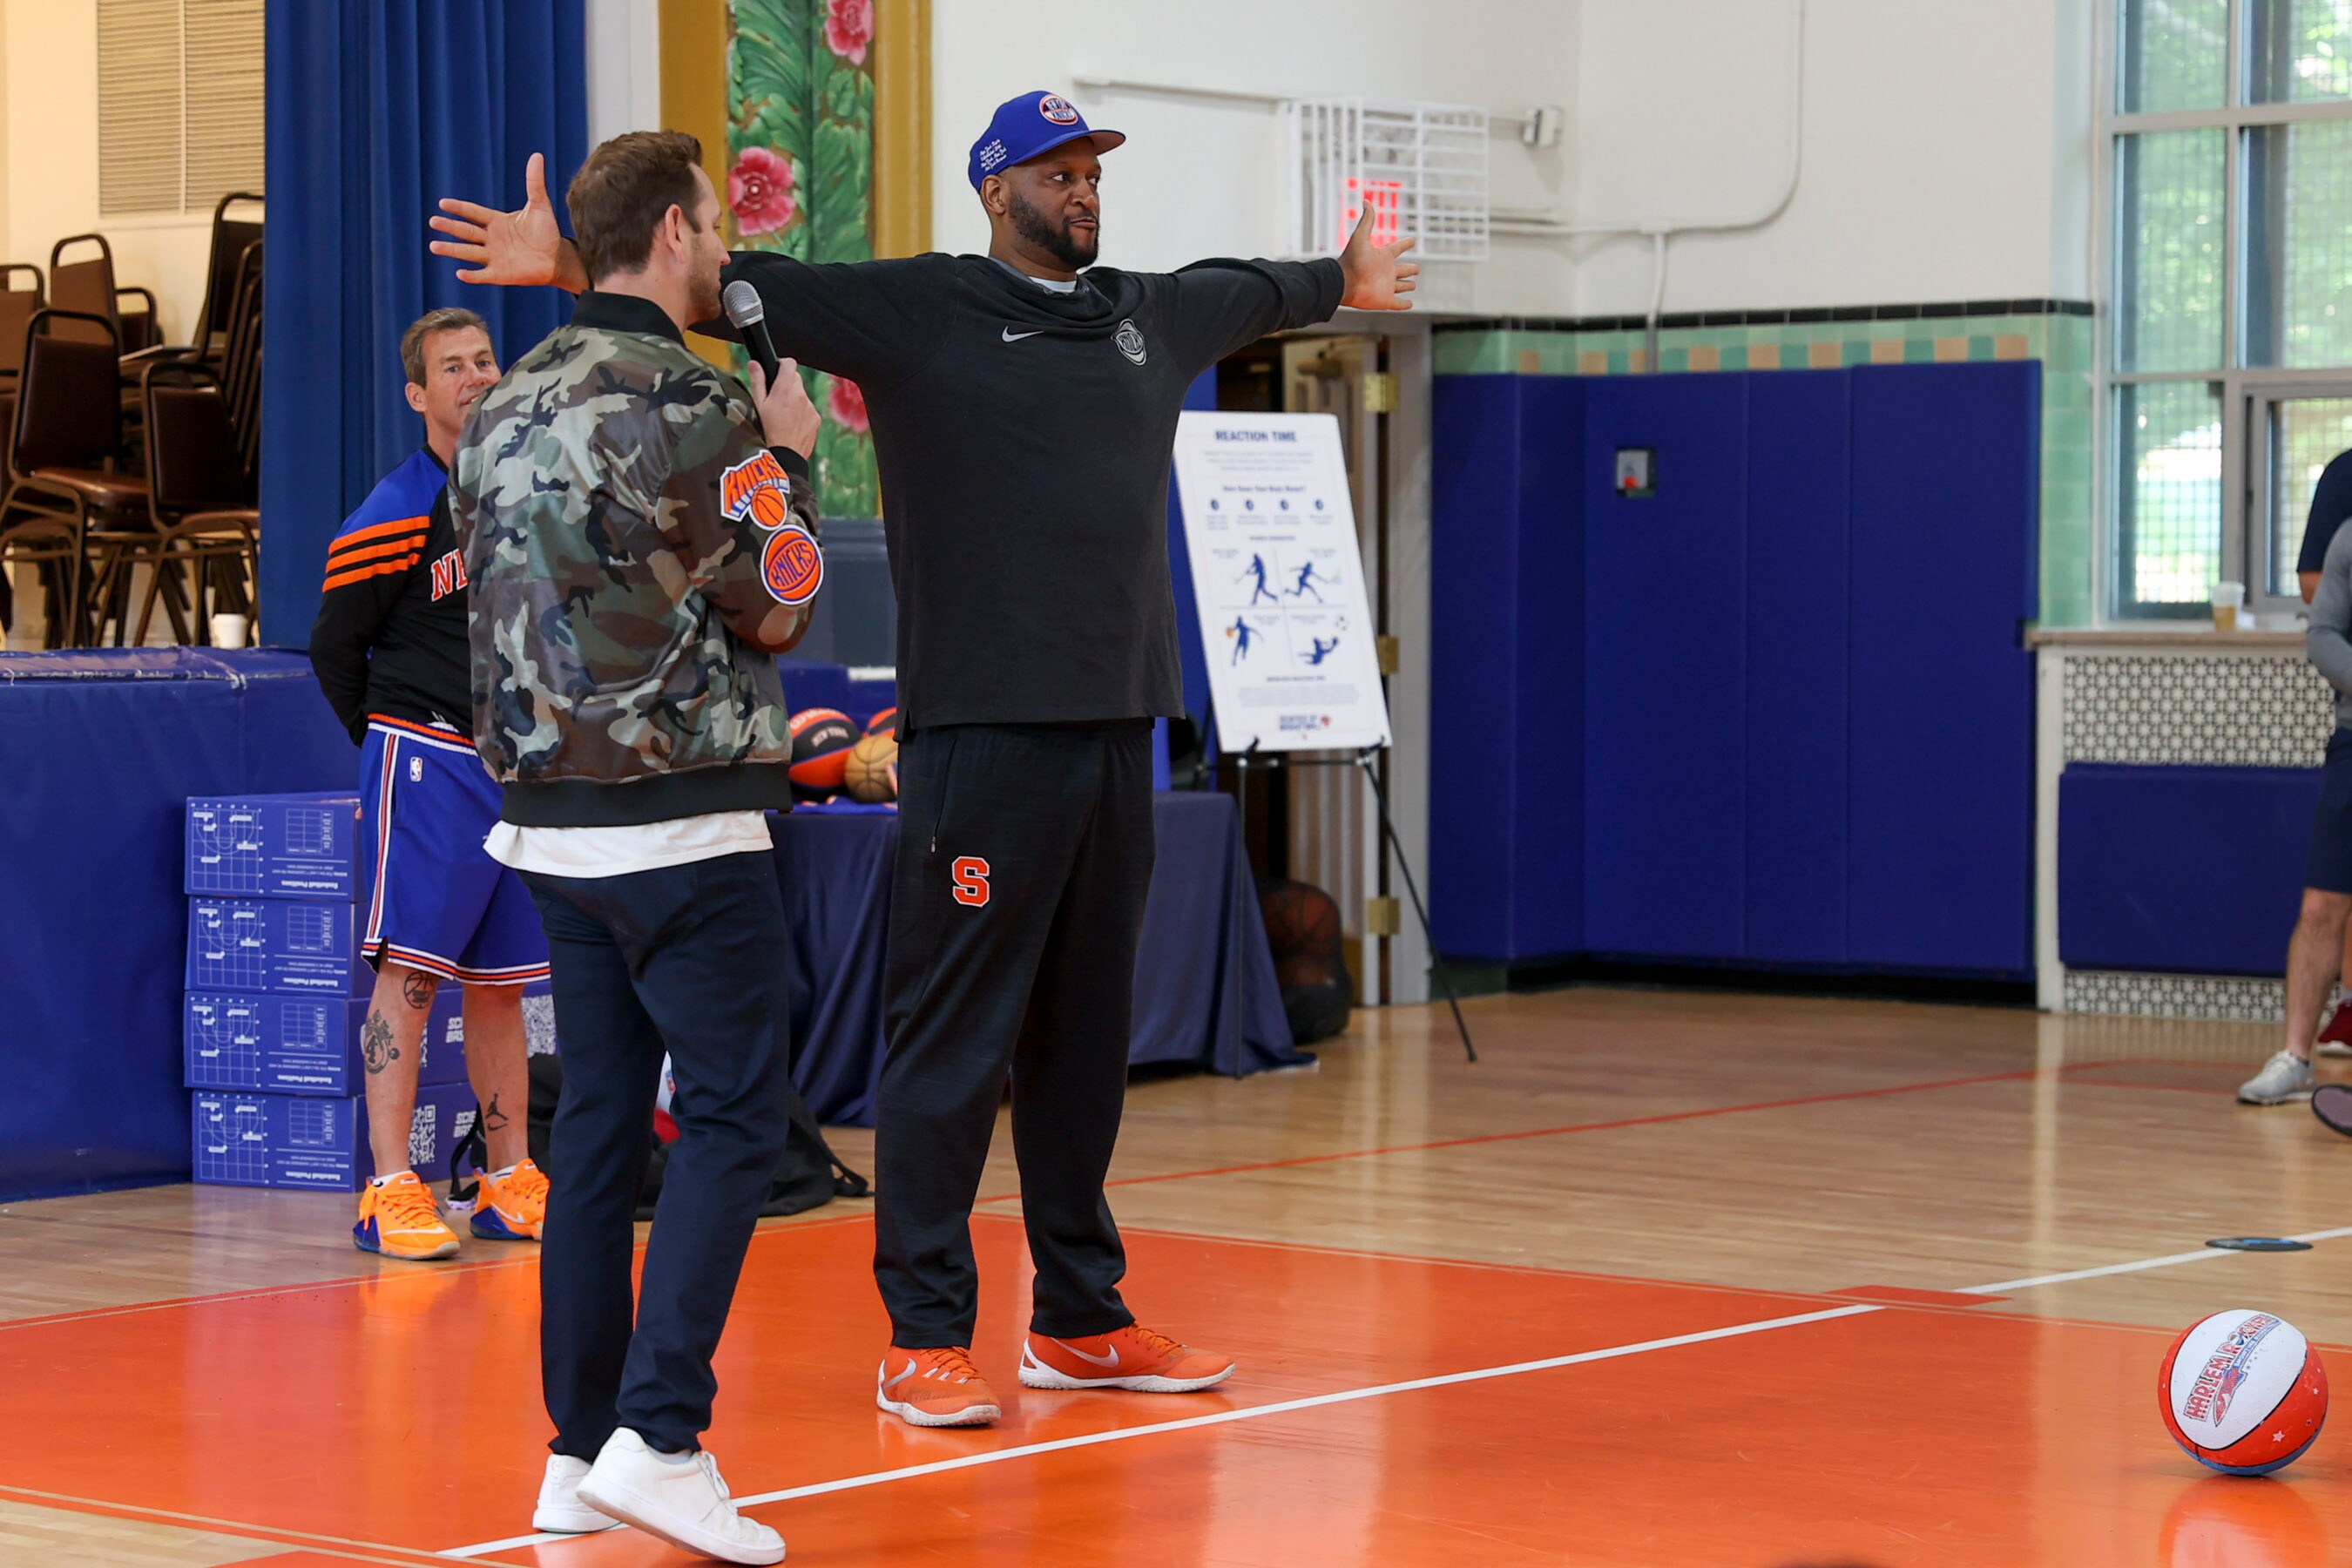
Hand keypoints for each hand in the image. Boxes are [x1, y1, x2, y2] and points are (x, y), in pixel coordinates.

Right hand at [429, 152, 585, 290]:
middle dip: (450, 227)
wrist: (556, 258)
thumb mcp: (540, 206)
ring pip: (469, 252)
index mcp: (496, 221)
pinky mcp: (500, 274)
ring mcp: (494, 257)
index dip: (459, 208)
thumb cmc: (546, 232)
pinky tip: (459, 273)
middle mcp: (491, 239)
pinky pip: (483, 275)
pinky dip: (472, 275)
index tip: (443, 203)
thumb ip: (534, 183)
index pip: (473, 212)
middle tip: (433, 221)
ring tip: (434, 246)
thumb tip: (536, 156)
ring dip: (452, 249)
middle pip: (466, 231)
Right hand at [751, 358, 820, 457]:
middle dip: (786, 384)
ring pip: (802, 395)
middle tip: (775, 398)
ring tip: (782, 416)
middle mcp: (801, 396)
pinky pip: (808, 409)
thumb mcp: (757, 405)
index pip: (790, 363)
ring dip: (794, 400)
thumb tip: (755, 364)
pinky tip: (790, 425)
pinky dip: (801, 413)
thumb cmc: (766, 432)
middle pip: (796, 379)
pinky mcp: (816, 419)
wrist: (783, 457)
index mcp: (785, 389)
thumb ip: (757, 381)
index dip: (782, 364)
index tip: (777, 370)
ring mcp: (811, 408)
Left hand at [1337, 205, 1417, 311]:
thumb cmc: (1352, 260)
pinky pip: (1398, 303)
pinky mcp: (1385, 300)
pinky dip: (1404, 304)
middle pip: (1402, 269)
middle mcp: (1386, 271)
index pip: (1397, 248)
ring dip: (1407, 286)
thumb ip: (1367, 220)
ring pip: (1401, 286)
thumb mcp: (1361, 236)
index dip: (1405, 244)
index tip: (1413, 241)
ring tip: (1413, 285)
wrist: (1345, 283)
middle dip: (1410, 269)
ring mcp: (1386, 286)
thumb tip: (1367, 200)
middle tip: (1417, 269)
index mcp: (1383, 256)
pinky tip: (1410, 304)